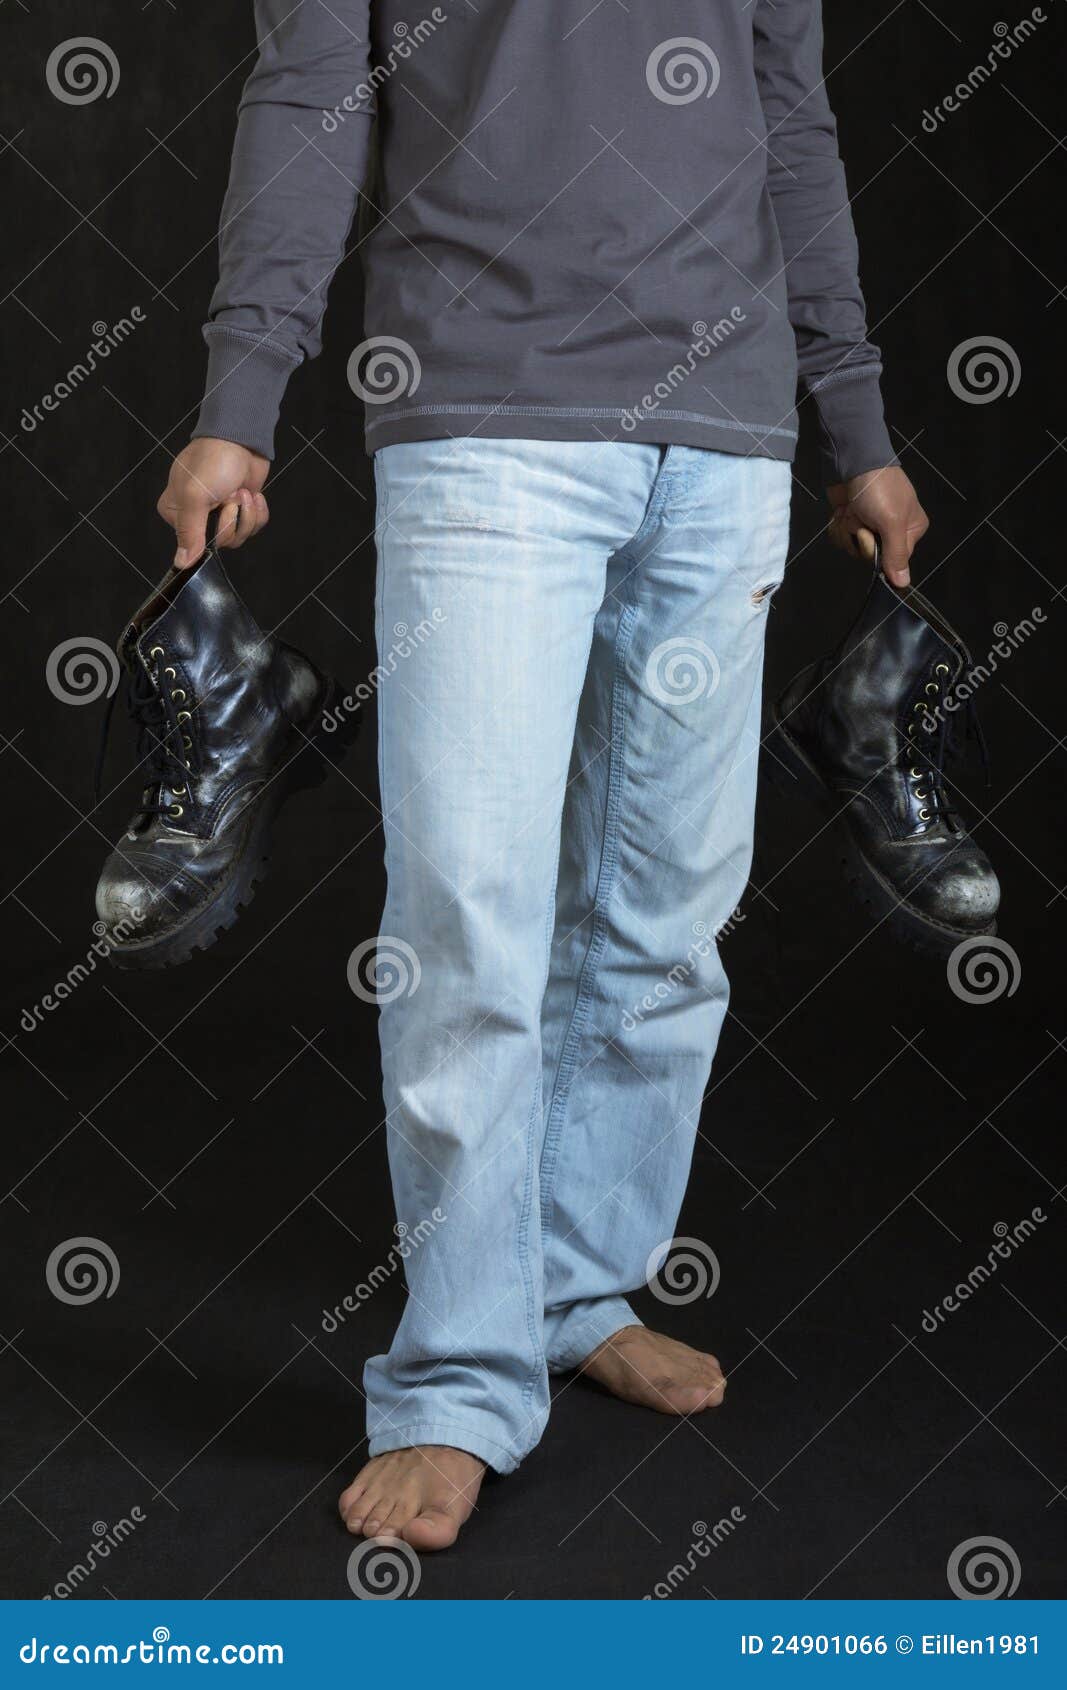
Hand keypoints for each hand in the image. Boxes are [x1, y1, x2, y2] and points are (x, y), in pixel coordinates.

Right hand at [157, 438, 269, 567]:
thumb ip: (189, 533)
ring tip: (242, 491)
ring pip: (239, 535)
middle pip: (221, 542)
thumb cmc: (213, 460)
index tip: (216, 506)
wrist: (241, 438)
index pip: (195, 544)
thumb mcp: (195, 497)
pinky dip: (258, 510)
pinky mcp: (241, 507)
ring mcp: (220, 511)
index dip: (213, 529)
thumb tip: (182, 564)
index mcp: (175, 512)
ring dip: (247, 513)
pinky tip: (253, 493)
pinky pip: (253, 525)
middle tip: (231, 494)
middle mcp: (195, 515)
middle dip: (234, 519)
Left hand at [826, 466, 928, 588]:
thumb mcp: (891, 523)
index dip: (877, 551)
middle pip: (870, 555)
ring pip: (852, 546)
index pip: (893, 560)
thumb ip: (896, 555)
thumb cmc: (878, 490)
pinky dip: (838, 524)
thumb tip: (903, 584)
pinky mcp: (851, 519)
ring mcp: (869, 524)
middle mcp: (891, 529)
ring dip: (847, 528)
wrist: (853, 461)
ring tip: (852, 509)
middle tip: (861, 517)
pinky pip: (841, 536)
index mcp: (911, 529)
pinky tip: (842, 510)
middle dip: (859, 537)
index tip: (872, 533)